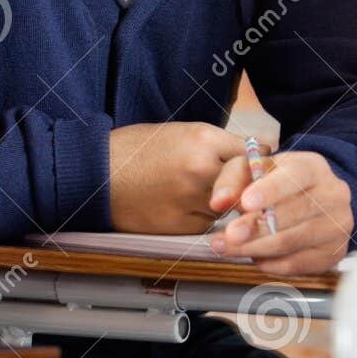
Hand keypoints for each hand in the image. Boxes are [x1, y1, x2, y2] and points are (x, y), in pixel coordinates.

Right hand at [108, 122, 249, 233]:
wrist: (98, 174)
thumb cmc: (136, 149)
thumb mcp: (180, 132)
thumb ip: (218, 144)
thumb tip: (258, 152)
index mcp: (203, 138)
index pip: (252, 153)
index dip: (257, 163)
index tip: (258, 167)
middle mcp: (202, 168)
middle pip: (247, 183)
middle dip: (246, 186)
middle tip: (240, 186)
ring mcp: (192, 199)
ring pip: (229, 207)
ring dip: (223, 204)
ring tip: (194, 190)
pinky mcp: (182, 225)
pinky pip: (207, 224)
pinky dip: (202, 217)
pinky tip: (179, 204)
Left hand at [209, 150, 352, 275]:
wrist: (315, 196)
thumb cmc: (281, 180)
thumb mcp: (254, 168)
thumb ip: (233, 180)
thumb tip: (218, 201)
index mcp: (314, 167)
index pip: (295, 177)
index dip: (269, 191)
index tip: (245, 203)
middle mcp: (332, 195)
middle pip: (291, 215)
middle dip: (254, 228)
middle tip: (228, 236)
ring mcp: (337, 225)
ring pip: (291, 242)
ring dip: (255, 249)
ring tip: (229, 248)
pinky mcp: (334, 252)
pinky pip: (298, 264)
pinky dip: (271, 263)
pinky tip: (255, 257)